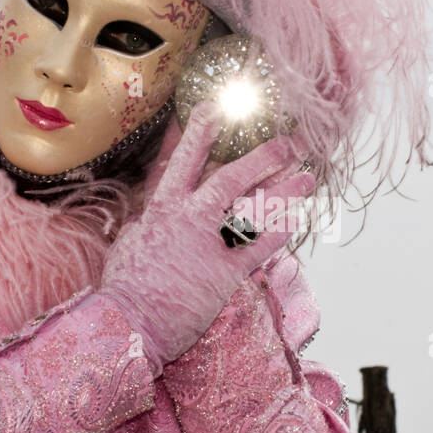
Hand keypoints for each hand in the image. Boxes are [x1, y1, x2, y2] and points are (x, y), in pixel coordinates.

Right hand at [98, 97, 314, 372]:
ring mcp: (209, 245)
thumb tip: (148, 215)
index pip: (182, 161)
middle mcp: (189, 219)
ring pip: (253, 209)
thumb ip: (146, 224)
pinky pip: (260, 249)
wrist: (128, 324)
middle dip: (262, 157)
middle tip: (288, 143)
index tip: (215, 108)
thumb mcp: (130, 244)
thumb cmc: (125, 288)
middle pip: (229, 177)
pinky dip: (279, 234)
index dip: (198, 132)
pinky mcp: (224, 274)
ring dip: (283, 192)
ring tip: (307, 178)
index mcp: (162, 209)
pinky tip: (297, 221)